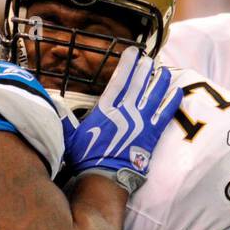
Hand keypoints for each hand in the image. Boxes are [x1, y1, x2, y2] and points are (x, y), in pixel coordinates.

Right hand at [65, 46, 182, 191]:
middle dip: (145, 69)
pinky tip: (177, 91)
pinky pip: (165, 114)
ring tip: (164, 70)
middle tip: (150, 59)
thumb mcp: (69, 137)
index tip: (133, 52)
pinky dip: (171, 101)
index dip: (127, 64)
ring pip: (153, 94)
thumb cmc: (86, 158)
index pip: (119, 80)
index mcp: (106, 110)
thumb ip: (64, 118)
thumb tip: (52, 102)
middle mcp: (126, 111)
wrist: (105, 178)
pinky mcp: (151, 134)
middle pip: (138, 84)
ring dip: (160, 81)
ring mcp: (141, 122)